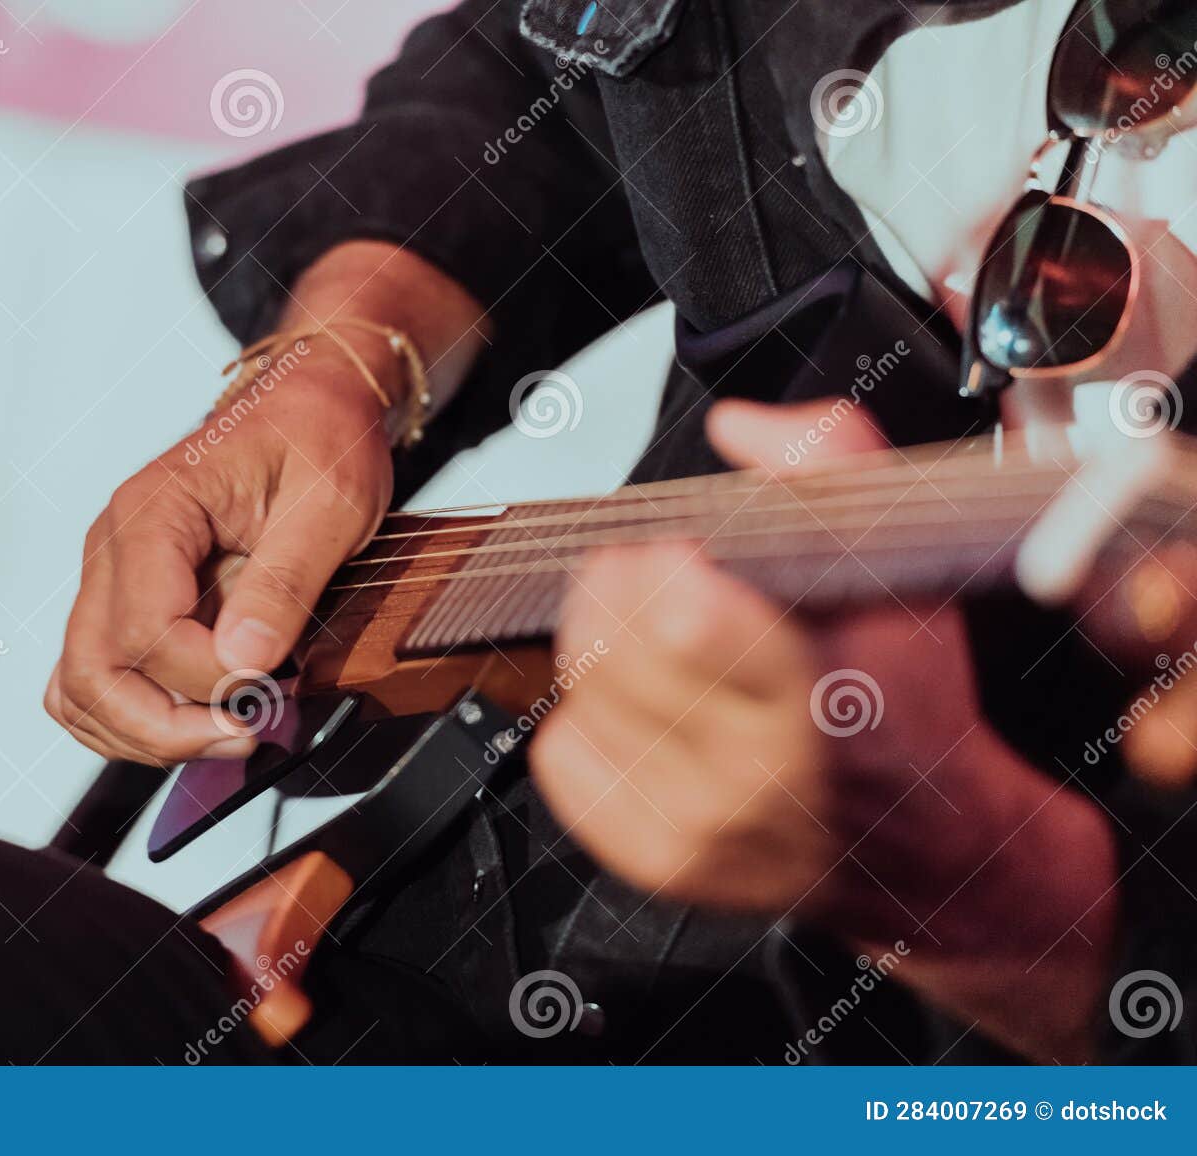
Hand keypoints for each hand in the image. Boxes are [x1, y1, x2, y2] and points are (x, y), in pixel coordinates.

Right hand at [45, 342, 393, 765]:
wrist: (309, 404)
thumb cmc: (319, 440)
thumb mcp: (330, 505)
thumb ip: (285, 583)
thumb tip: (244, 662)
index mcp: (153, 512)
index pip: (145, 630)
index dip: (204, 679)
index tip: (270, 688)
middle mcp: (113, 544)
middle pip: (92, 670)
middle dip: (164, 727)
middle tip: (243, 735)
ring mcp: (111, 574)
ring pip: (80, 686)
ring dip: (144, 732)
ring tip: (225, 734)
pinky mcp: (125, 598)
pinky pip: (95, 675)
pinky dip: (131, 717)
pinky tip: (194, 721)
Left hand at [529, 399, 1118, 1059]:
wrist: (917, 841)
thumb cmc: (905, 702)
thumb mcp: (902, 564)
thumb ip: (832, 463)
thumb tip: (739, 424)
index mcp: (815, 694)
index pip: (681, 618)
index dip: (665, 562)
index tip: (691, 556)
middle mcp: (749, 774)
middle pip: (605, 643)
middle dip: (623, 589)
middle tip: (668, 589)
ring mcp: (696, 826)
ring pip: (577, 691)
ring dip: (604, 648)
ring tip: (664, 650)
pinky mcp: (653, 859)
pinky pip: (560, 756)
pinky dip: (589, 719)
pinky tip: (649, 714)